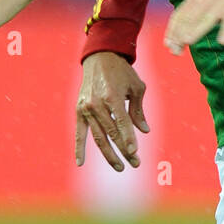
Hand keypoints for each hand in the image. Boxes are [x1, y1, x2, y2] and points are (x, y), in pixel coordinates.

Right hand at [75, 51, 150, 170]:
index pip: (122, 123)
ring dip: (109, 154)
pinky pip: (79, 133)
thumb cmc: (122, 72)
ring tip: (120, 167)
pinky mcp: (79, 111)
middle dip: (124, 150)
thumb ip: (138, 110)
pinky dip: (79, 148)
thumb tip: (145, 131)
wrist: (99, 57)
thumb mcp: (136, 87)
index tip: (134, 152)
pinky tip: (80, 163)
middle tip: (135, 163)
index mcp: (112, 96)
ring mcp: (86, 108)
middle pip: (111, 133)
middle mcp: (97, 104)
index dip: (128, 139)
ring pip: (98, 137)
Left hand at [164, 0, 223, 53]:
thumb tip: (181, 41)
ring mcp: (222, 3)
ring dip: (196, 30)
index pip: (179, 15)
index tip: (168, 45)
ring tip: (187, 41)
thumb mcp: (209, 7)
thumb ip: (195, 21)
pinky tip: (223, 41)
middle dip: (180, 34)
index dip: (172, 31)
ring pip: (206, 18)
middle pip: (190, 18)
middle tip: (175, 51)